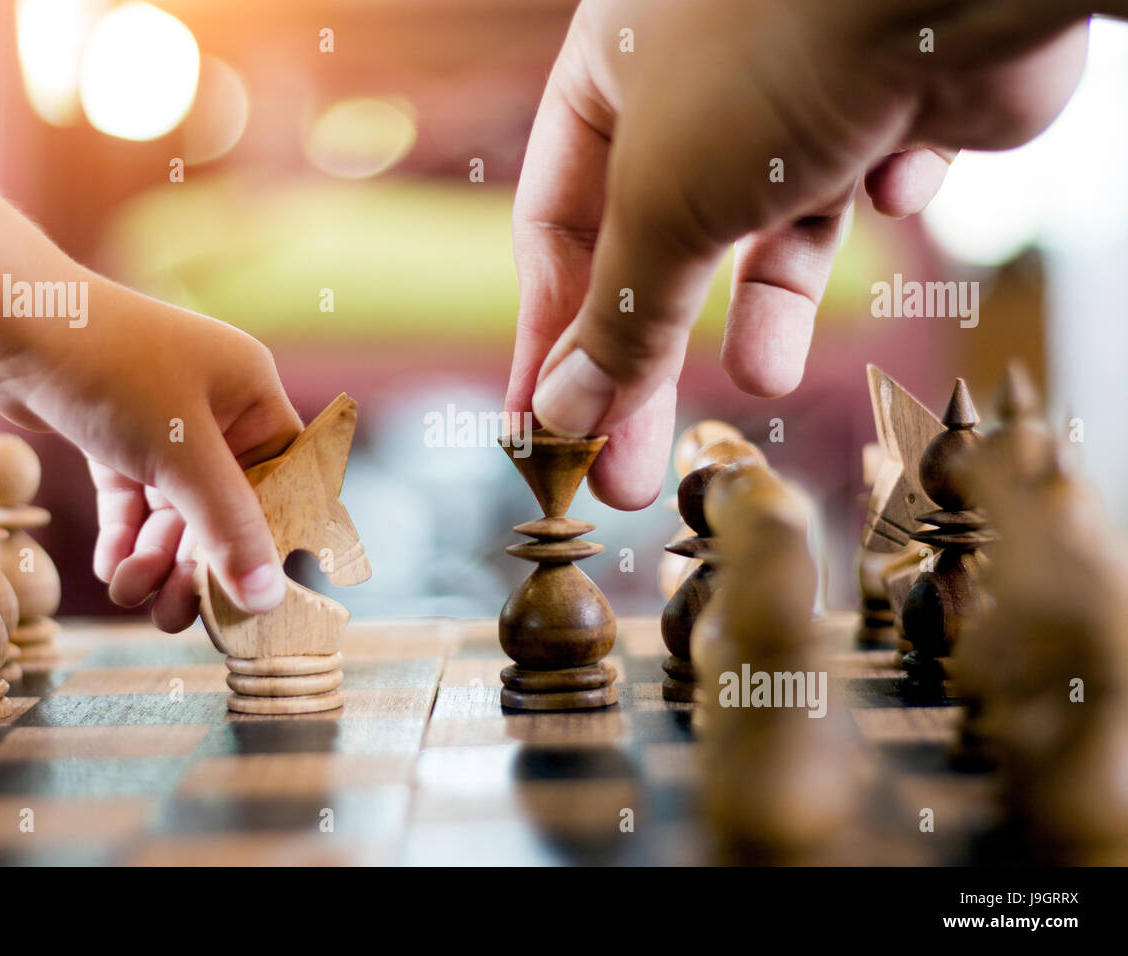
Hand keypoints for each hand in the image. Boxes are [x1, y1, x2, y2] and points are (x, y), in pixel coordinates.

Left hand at [0, 272, 301, 631]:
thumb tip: (267, 600)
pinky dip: (124, 533)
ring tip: (127, 591)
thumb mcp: (180, 454)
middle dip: (196, 562)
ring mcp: (162, 418)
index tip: (249, 601)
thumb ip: (229, 529)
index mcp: (251, 393)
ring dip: (154, 556)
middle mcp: (216, 404)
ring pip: (175, 507)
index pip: (281, 483)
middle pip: (223, 505)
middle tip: (173, 616)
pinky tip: (110, 568)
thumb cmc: (110, 369)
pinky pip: (133, 496)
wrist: (5, 319)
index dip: (268, 542)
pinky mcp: (114, 432)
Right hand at [505, 0, 1089, 509]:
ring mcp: (797, 93)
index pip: (556, 230)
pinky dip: (872, 204)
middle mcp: (695, 84)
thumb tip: (562, 416)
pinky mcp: (892, 107)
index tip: (543, 430)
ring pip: (762, 233)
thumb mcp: (664, 204)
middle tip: (631, 473)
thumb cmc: (773, 49)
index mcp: (609, 77)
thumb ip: (619, 318)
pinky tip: (893, 183)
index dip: (547, 338)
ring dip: (766, 310)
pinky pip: (865, 182)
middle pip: (654, 251)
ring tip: (766, 378)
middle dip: (649, 365)